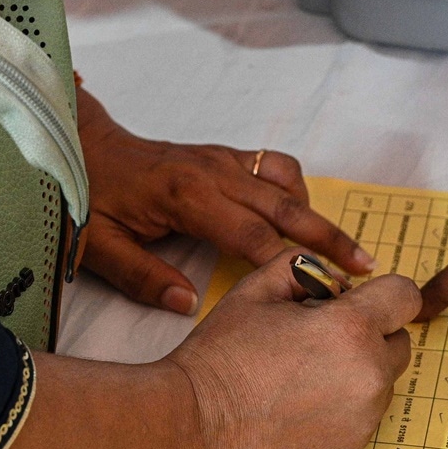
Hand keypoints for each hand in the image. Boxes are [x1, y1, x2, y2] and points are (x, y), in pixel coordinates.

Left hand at [77, 89, 376, 313]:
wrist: (82, 144)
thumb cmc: (90, 195)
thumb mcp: (100, 245)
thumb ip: (142, 277)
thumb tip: (188, 305)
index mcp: (188, 197)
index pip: (253, 236)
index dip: (290, 265)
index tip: (320, 290)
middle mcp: (215, 173)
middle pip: (287, 207)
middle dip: (329, 238)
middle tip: (365, 267)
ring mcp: (223, 159)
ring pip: (287, 183)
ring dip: (318, 214)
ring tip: (343, 249)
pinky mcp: (224, 155)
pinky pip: (274, 166)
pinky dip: (296, 189)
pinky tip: (301, 216)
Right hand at [167, 250, 419, 448]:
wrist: (194, 431)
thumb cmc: (220, 358)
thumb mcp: (255, 289)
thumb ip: (304, 267)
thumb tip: (334, 281)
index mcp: (351, 328)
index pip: (405, 297)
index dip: (382, 293)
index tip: (356, 302)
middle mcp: (369, 375)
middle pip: (398, 341)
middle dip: (371, 332)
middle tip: (319, 337)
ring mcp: (363, 418)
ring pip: (382, 381)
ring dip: (358, 371)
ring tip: (304, 374)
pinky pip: (364, 415)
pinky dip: (345, 406)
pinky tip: (300, 404)